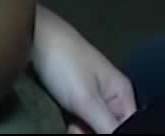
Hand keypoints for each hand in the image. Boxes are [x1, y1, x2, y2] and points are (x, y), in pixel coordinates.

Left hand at [30, 6, 134, 133]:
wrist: (34, 38)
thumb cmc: (65, 65)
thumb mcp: (86, 99)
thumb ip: (107, 125)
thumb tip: (128, 135)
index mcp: (122, 93)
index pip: (129, 126)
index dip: (114, 135)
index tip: (92, 132)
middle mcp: (111, 96)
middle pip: (110, 128)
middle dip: (92, 133)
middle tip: (75, 128)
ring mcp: (92, 97)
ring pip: (93, 126)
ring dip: (81, 131)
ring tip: (69, 125)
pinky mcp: (74, 99)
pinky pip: (80, 120)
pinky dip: (73, 125)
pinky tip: (65, 122)